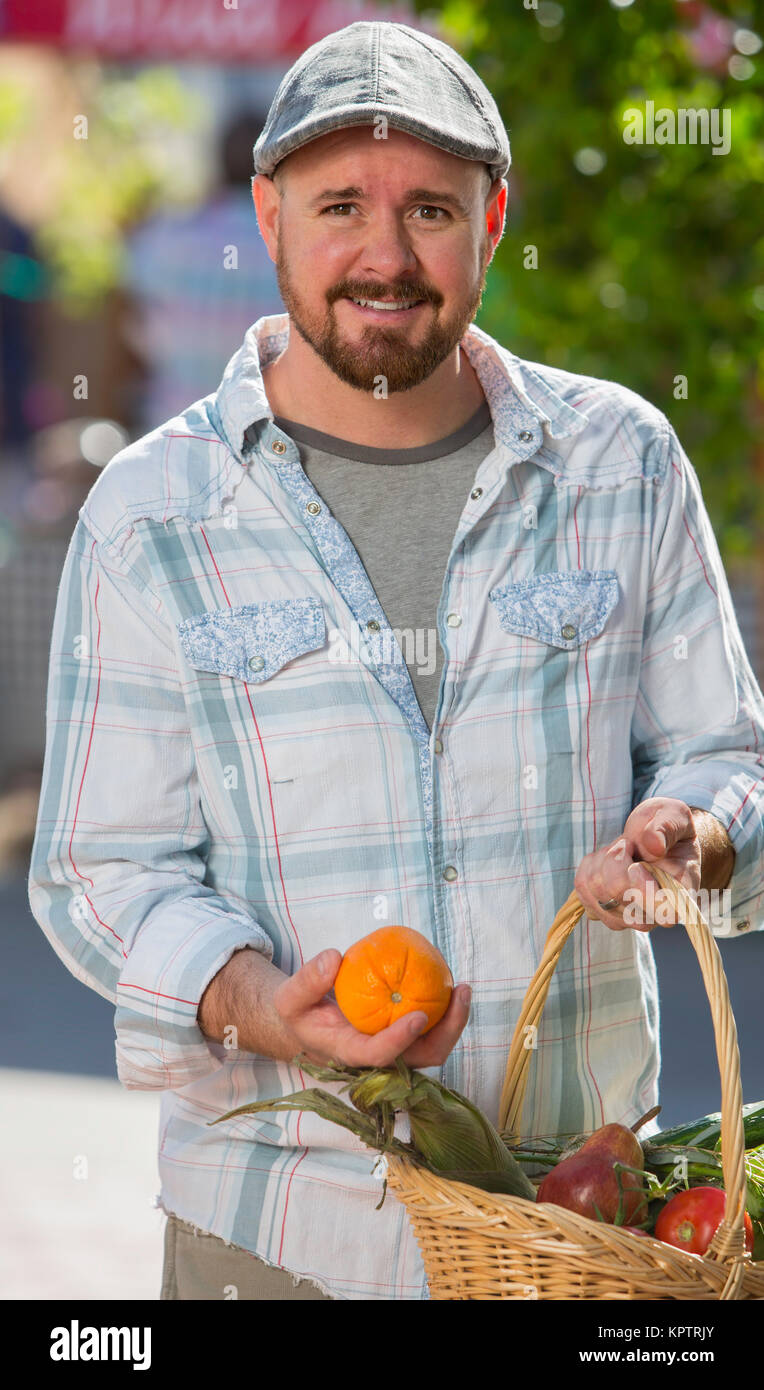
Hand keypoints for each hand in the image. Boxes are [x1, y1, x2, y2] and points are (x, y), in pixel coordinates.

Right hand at [273, 949, 471, 1067]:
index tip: (418, 1015)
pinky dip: (443, 1011)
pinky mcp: (401, 1040)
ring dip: (452, 1022)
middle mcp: (377, 1059)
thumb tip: (334, 958)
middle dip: (447, 1033)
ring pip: (432, 1048)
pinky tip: (449, 984)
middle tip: (460, 993)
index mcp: (348, 1053)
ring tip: (462, 988)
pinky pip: (429, 1031)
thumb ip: (307, 980)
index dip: (399, 1040)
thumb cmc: (299, 1014)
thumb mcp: (289, 997)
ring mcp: (393, 1051)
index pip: (377, 1055)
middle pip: (420, 1059)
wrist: (305, 1027)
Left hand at [573, 797, 701, 931]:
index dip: (643, 890)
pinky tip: (607, 859)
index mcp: (681, 896)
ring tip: (622, 851)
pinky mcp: (601, 909)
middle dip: (616, 862)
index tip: (636, 865)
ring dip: (603, 861)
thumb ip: (667, 828)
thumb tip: (654, 846)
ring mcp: (625, 917)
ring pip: (598, 892)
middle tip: (629, 844)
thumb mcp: (674, 815)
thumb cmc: (667, 827)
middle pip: (620, 900)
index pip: (663, 912)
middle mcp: (654, 915)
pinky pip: (583, 887)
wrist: (652, 837)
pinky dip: (590, 865)